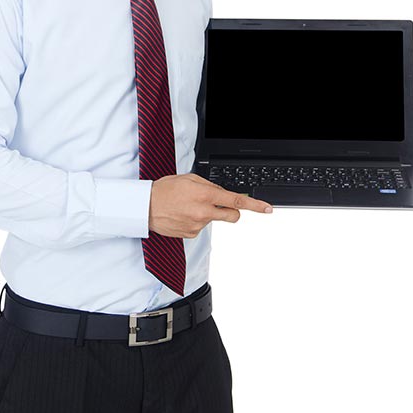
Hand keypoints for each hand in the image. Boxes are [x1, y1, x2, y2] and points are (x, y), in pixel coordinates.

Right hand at [148, 173, 272, 238]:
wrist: (145, 207)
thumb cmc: (165, 190)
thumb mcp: (189, 179)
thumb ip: (210, 186)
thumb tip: (223, 193)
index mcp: (205, 195)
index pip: (236, 201)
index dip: (255, 205)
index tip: (267, 209)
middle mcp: (204, 212)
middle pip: (233, 216)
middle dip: (232, 211)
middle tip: (220, 204)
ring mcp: (198, 225)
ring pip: (214, 220)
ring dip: (208, 214)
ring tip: (189, 206)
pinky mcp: (191, 234)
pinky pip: (201, 227)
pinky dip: (196, 221)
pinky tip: (184, 215)